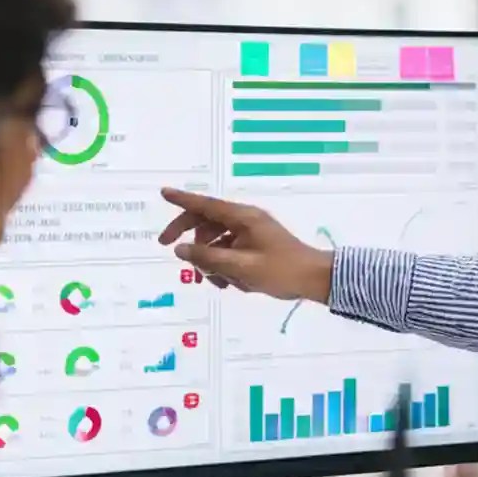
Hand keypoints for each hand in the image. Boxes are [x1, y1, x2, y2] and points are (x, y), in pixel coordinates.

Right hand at [158, 187, 334, 301]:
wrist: (315, 279)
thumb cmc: (281, 271)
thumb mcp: (241, 268)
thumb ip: (209, 258)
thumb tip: (181, 249)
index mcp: (243, 218)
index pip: (206, 204)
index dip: (182, 199)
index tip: (163, 192)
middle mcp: (245, 220)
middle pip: (207, 221)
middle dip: (190, 237)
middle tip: (168, 247)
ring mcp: (251, 232)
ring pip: (217, 240)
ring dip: (210, 259)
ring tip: (217, 282)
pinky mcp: (255, 246)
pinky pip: (230, 251)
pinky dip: (224, 265)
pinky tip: (231, 284)